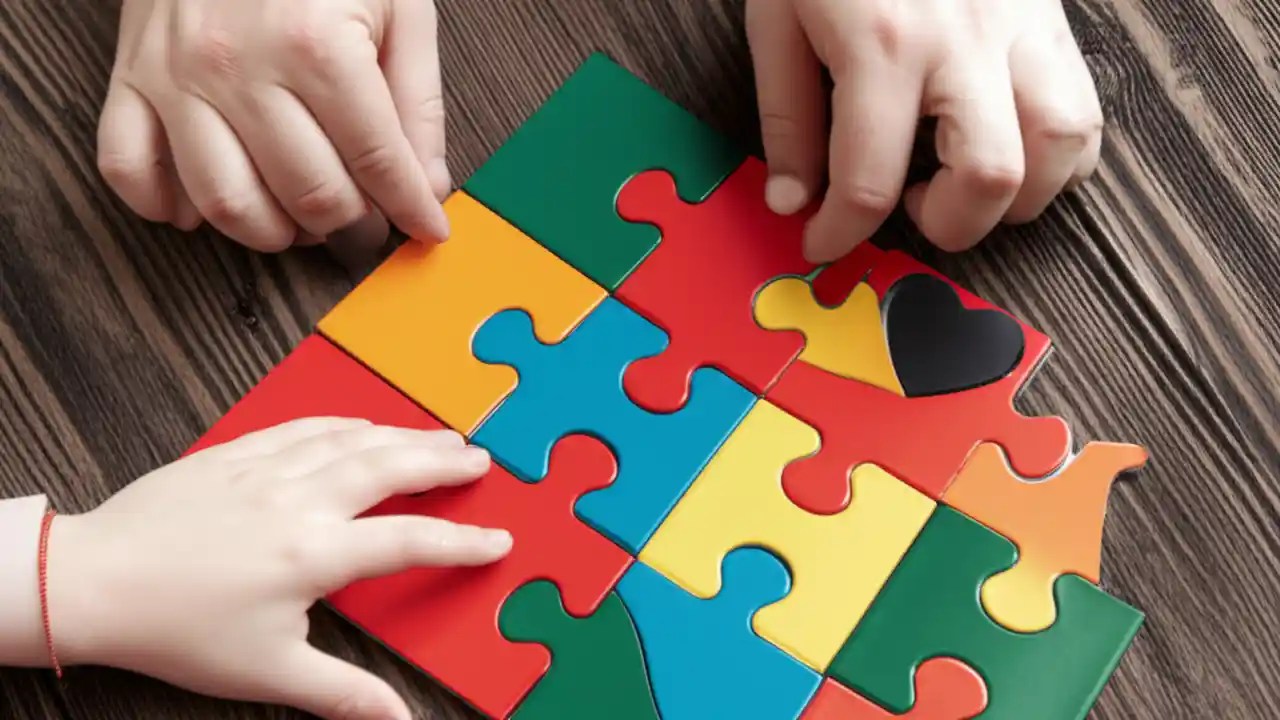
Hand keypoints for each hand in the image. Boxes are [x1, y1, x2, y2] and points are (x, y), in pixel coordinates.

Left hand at [46, 418, 511, 719]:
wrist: (96, 583)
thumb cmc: (178, 631)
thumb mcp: (267, 671)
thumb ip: (342, 691)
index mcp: (314, 554)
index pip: (409, 542)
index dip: (462, 543)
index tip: (497, 540)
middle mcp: (299, 501)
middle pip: (390, 467)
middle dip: (443, 462)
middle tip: (481, 459)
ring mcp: (266, 470)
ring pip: (352, 438)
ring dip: (403, 434)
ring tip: (439, 435)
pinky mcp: (235, 454)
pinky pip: (303, 427)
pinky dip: (343, 422)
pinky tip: (360, 423)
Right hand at [97, 0, 450, 251]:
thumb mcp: (398, 7)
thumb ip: (417, 103)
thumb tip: (427, 187)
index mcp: (315, 45)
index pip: (376, 161)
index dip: (409, 208)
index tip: (426, 229)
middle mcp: (240, 66)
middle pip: (307, 193)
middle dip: (352, 225)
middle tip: (367, 220)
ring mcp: (177, 76)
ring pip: (226, 202)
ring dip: (274, 233)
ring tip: (302, 219)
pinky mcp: (131, 78)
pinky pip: (129, 169)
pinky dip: (166, 208)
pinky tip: (207, 208)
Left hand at [747, 0, 1102, 259]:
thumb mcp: (777, 20)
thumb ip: (787, 118)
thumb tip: (793, 200)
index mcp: (882, 44)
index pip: (868, 180)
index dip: (842, 233)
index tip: (825, 243)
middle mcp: (962, 41)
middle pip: (992, 176)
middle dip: (949, 226)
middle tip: (911, 213)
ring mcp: (1019, 27)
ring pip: (1063, 145)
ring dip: (1017, 196)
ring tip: (963, 187)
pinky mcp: (1051, 19)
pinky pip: (1086, 109)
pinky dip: (1057, 155)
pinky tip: (1009, 151)